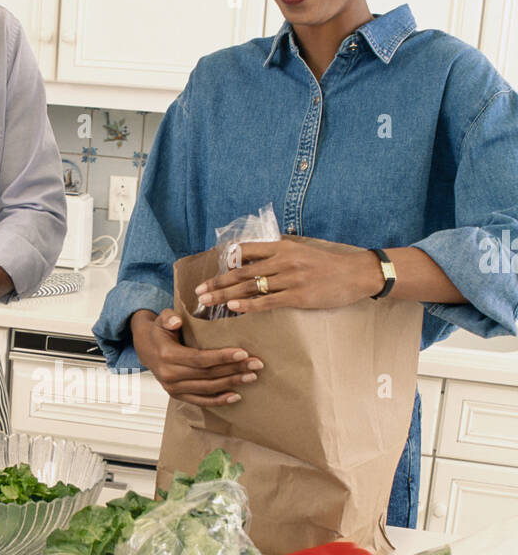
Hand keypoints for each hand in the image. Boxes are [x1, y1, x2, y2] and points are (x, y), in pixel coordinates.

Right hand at [130, 308, 263, 406]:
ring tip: (252, 377)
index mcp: (167, 356)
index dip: (222, 357)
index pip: (200, 359)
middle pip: (208, 375)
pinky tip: (236, 396)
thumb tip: (177, 321)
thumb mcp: (161, 319)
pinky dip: (218, 401)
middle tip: (256, 365)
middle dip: (234, 370)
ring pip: (207, 388)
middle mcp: (169, 375)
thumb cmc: (159, 331)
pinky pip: (200, 401)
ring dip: (231, 384)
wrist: (144, 348)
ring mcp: (173, 388)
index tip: (243, 353)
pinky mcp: (177, 395)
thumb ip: (168, 317)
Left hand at [194, 236, 384, 313]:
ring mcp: (290, 279)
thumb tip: (254, 262)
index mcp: (282, 247)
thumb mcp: (302, 252)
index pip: (245, 251)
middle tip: (198, 292)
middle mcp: (283, 260)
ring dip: (225, 295)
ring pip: (250, 287)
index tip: (209, 272)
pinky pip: (267, 302)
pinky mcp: (298, 296)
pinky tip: (233, 308)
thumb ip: (278, 256)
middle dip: (217, 283)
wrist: (356, 274)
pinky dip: (248, 305)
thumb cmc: (328, 265)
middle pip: (241, 271)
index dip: (225, 262)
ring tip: (207, 302)